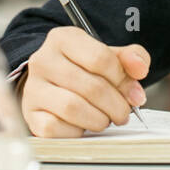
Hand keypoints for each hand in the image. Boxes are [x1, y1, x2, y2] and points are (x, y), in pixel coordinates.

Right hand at [19, 26, 150, 137]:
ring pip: (73, 108)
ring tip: (105, 119)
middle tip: (123, 113)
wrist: (50, 83)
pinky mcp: (30, 113)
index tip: (133, 92)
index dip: (123, 80)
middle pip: (91, 86)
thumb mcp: (107, 55)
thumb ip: (130, 57)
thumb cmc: (82, 70)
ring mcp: (33, 87)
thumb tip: (140, 68)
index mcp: (63, 38)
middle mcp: (43, 60)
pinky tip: (82, 125)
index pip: (100, 58)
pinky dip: (76, 131)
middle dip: (116, 105)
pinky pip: (55, 127)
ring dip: (98, 120)